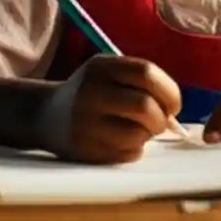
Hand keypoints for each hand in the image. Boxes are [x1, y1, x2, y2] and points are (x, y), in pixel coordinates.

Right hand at [37, 56, 181, 163]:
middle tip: (158, 123)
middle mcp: (90, 92)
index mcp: (100, 67)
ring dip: (146, 135)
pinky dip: (134, 149)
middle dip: (161, 119)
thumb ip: (140, 82)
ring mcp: (85, 122)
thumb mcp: (108, 73)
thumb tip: (173, 110)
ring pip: (138, 134)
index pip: (147, 73)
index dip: (169, 91)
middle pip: (145, 106)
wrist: (46, 115)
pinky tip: (120, 142)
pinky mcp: (84, 149)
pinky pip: (127, 153)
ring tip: (137, 131)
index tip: (173, 105)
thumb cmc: (91, 93)